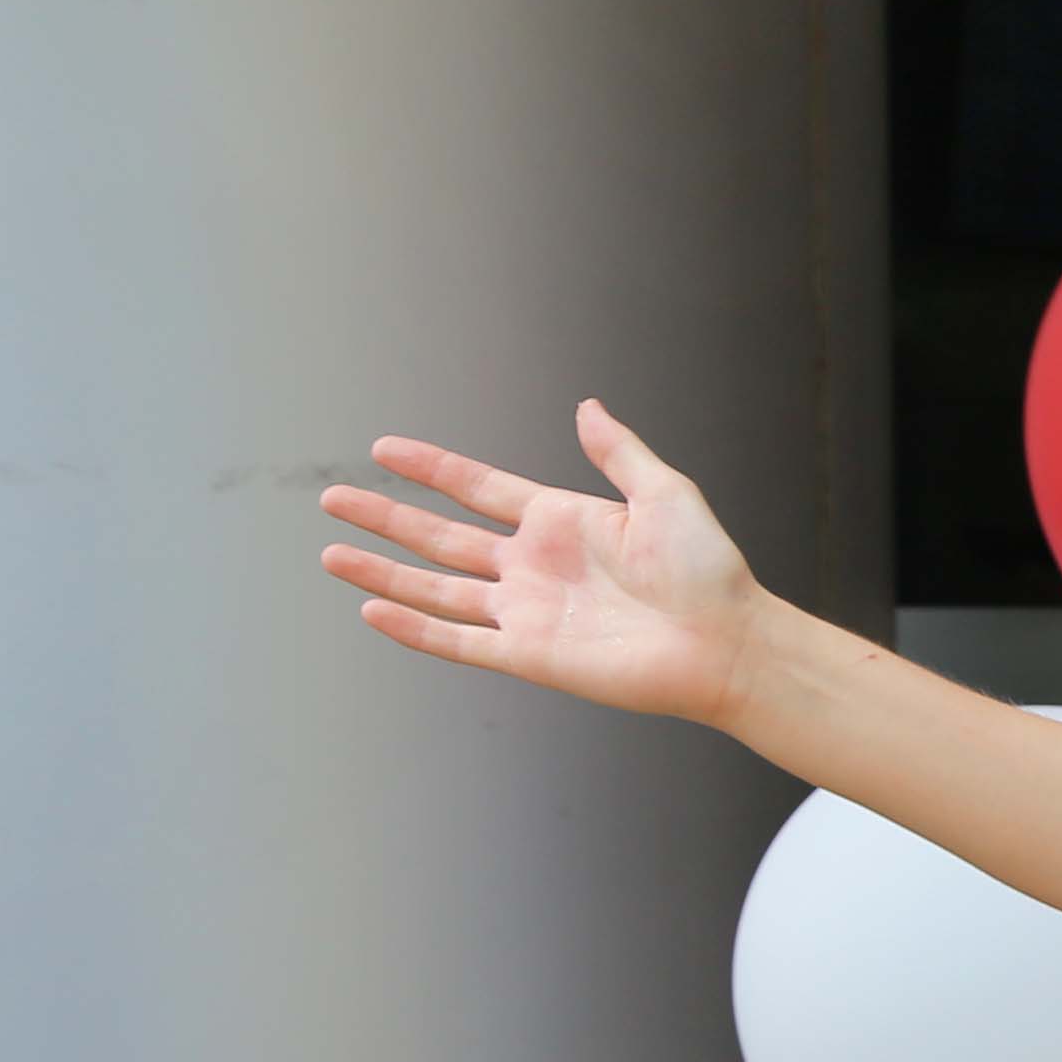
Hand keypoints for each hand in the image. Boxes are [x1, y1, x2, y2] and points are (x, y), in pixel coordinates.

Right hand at [320, 403, 779, 726]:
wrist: (729, 641)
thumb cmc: (710, 572)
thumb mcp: (665, 494)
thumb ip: (618, 452)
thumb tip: (587, 407)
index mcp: (561, 523)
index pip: (477, 489)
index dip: (431, 469)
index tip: (384, 449)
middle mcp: (534, 566)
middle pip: (440, 538)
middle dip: (386, 518)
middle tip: (333, 498)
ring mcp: (527, 612)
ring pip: (436, 589)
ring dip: (383, 573)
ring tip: (332, 554)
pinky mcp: (529, 655)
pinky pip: (459, 641)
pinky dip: (414, 628)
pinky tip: (372, 610)